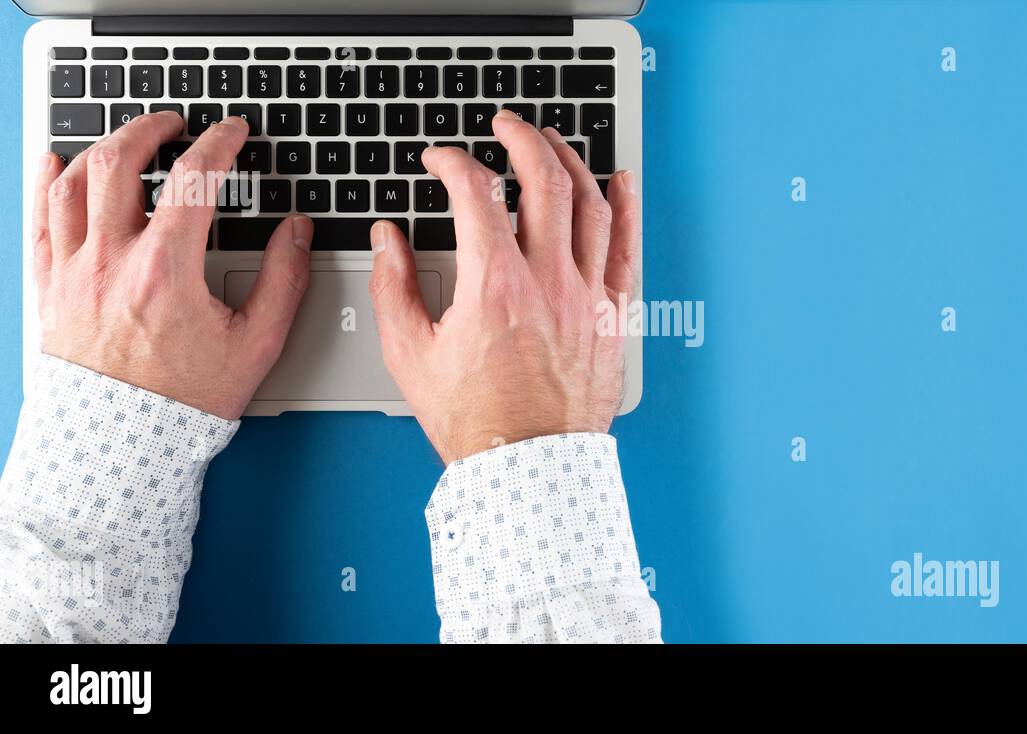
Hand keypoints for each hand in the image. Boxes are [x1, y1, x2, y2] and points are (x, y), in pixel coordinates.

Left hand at [31, 113, 313, 419]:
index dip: (219, 144)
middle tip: (174, 124)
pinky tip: (56, 162)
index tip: (232, 132)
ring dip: (101, 148)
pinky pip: (39, 219)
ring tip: (125, 140)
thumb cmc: (185, 401)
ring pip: (73, 182)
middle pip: (119, 162)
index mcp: (165, 271)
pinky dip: (47, 182)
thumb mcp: (255, 344)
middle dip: (151, 129)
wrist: (124, 446)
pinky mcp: (50, 288)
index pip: (194, 180)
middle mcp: (111, 261)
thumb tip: (296, 233)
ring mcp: (73, 272)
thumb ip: (283, 281)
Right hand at [368, 109, 640, 463]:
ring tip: (554, 140)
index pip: (476, 192)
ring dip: (571, 160)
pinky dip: (625, 207)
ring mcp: (586, 295)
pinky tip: (620, 181)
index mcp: (494, 285)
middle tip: (504, 124)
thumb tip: (388, 238)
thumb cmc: (473, 420)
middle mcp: (547, 280)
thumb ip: (394, 287)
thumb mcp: (410, 355)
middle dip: (521, 137)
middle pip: (543, 180)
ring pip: (590, 204)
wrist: (528, 468)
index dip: (452, 162)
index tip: (439, 160)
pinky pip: (628, 247)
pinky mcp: (612, 315)